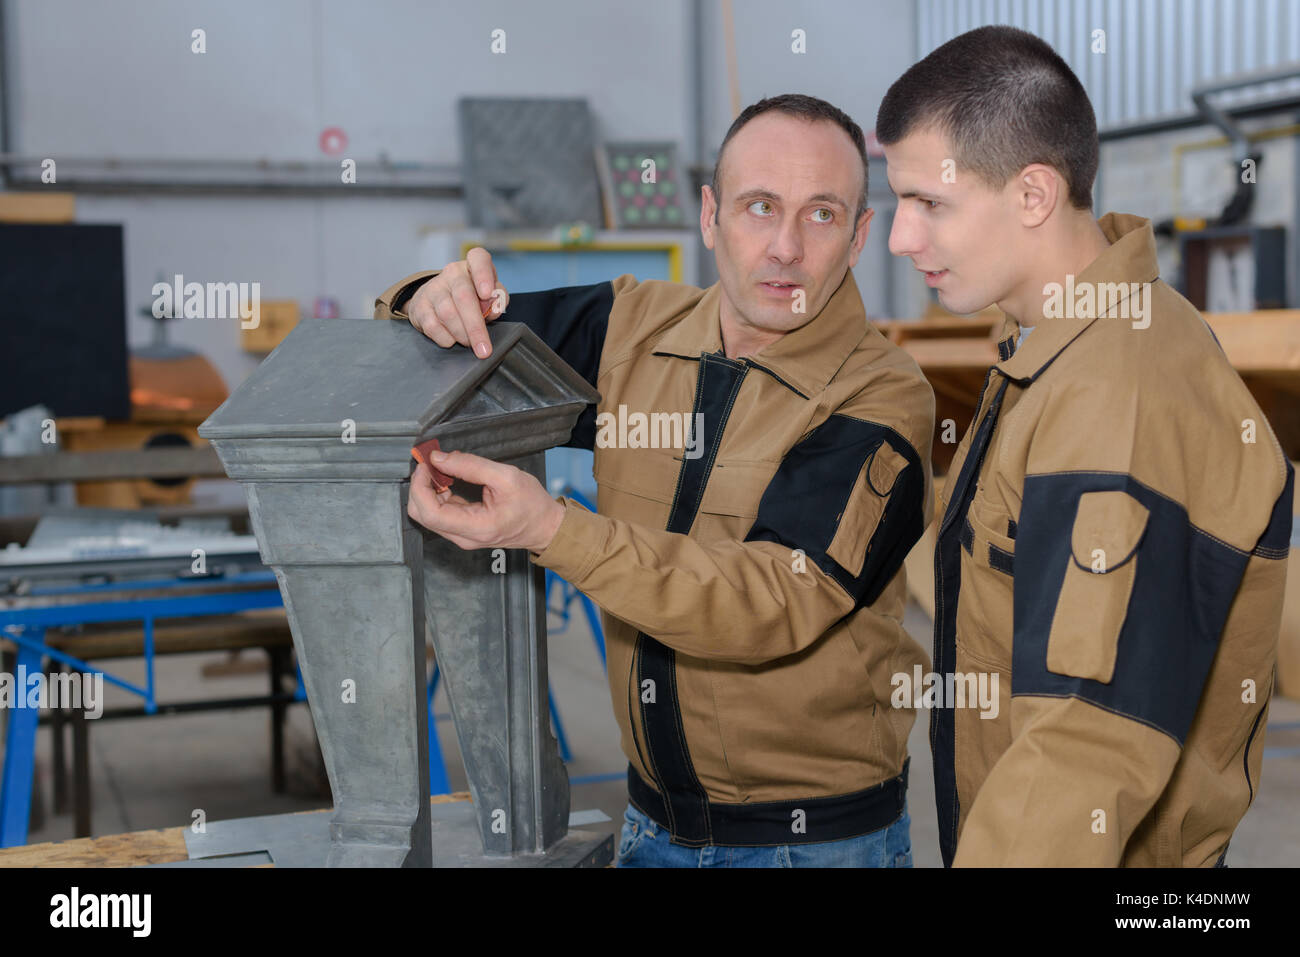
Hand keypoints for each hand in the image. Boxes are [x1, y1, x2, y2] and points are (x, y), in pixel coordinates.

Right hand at [406, 247, 508, 358]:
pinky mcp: (420, 306)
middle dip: (475, 327)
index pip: (478, 259)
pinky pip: (432, 325)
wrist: (438, 300)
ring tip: (469, 343)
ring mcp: (434, 288)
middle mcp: (452, 272)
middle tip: (484, 349)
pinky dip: (445, 338)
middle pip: (463, 297)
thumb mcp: (490, 294)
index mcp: (473, 264)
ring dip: (461, 334)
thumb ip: (498, 299)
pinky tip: (452, 340)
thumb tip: (495, 308)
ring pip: (447, 313)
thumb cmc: (473, 297)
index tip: (487, 294)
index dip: (483, 276)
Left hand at [407, 449, 565, 553]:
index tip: (426, 465)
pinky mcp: (463, 530)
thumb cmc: (532, 505)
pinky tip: (448, 480)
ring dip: (429, 489)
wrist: (545, 527)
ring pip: (428, 514)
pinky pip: (439, 513)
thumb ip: (470, 465)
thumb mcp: (506, 476)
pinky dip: (438, 494)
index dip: (421, 486)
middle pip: (422, 514)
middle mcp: (464, 537)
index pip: (430, 512)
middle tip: (431, 464)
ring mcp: (462, 535)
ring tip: (442, 469)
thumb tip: (439, 458)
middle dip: (421, 486)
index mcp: (476, 527)